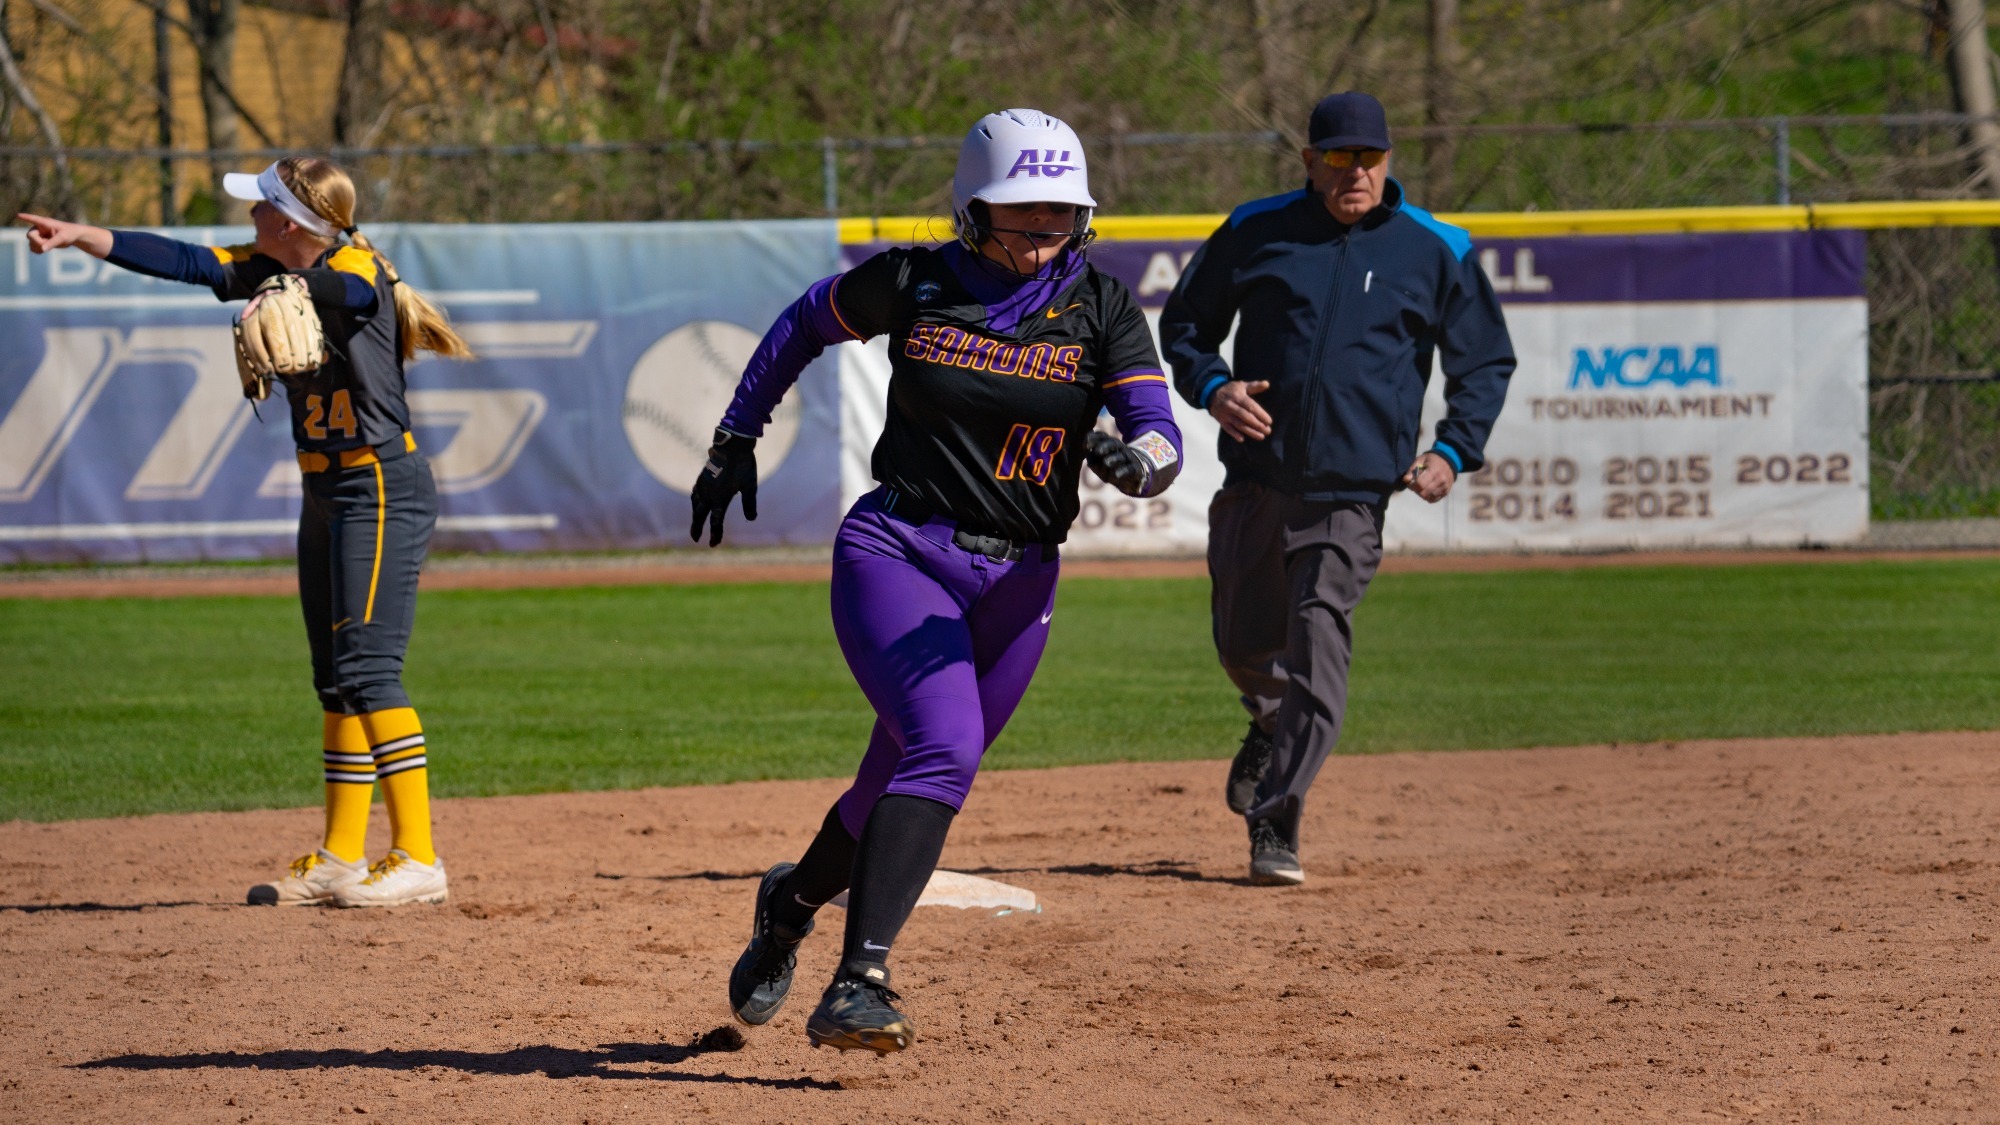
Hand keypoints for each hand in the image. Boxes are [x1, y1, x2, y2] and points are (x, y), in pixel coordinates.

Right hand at [16, 213, 109, 256]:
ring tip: (49, 246)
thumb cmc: (70, 233)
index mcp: (44, 223)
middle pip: (30, 236)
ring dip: (38, 247)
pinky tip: (44, 251)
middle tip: (48, 244)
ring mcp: (39, 235)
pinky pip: (33, 248)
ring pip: (31, 243)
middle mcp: (39, 228)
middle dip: (38, 242)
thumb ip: (52, 243)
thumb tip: (42, 249)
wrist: (74, 237)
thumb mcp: (62, 238)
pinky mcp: (40, 241)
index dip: (25, 218)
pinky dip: (37, 251)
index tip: (18, 215)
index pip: (33, 219)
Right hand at [688, 429, 757, 545]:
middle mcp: (709, 494)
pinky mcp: (702, 477)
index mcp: (721, 498)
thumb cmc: (743, 465)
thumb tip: (751, 519)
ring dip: (695, 514)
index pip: (716, 521)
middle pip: (699, 515)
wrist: (732, 445)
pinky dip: (694, 500)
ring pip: (695, 504)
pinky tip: (695, 501)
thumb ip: (749, 503)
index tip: (712, 544)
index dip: (715, 534)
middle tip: (695, 538)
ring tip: (695, 522)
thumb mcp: (750, 486)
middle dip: (697, 527)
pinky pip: (695, 492)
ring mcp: (703, 485)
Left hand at [1086, 431, 1149, 496]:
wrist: (1132, 477)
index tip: (1085, 446)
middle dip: (1105, 446)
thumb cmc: (1110, 468)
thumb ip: (1092, 460)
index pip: (1101, 436)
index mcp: (1108, 444)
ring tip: (1107, 462)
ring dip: (1113, 458)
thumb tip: (1089, 456)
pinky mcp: (1135, 469)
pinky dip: (1123, 471)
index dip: (1093, 438)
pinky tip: (1116, 475)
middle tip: (1097, 451)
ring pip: (1120, 456)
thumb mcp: (1098, 464)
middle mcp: (1119, 448)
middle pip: (1113, 443)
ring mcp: (1128, 458)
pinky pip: (1130, 469)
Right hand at [1208, 379, 1271, 441]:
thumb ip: (1255, 386)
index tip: (1269, 421)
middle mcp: (1231, 406)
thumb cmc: (1231, 390)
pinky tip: (1242, 439)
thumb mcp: (1242, 385)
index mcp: (1237, 397)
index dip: (1260, 414)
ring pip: (1238, 424)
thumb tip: (1267, 384)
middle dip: (1258, 425)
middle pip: (1246, 417)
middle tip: (1268, 430)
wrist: (1212, 394)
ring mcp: (1225, 414)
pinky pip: (1227, 429)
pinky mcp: (1221, 421)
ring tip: (1261, 436)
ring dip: (1250, 431)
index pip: (1251, 406)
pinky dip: (1234, 434)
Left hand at [1402, 451, 1456, 502]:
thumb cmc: (1432, 460)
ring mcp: (1444, 487)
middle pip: (1423, 493)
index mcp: (1434, 471)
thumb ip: (1412, 470)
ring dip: (1422, 494)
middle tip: (1416, 485)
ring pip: (1428, 498)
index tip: (1411, 482)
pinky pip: (1433, 500)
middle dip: (1416, 491)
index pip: (1420, 484)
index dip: (1412, 485)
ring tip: (1422, 487)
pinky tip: (1427, 490)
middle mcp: (1441, 481)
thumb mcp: (1421, 460)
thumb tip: (1406, 480)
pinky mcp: (1446, 492)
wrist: (1449, 461)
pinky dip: (1428, 497)